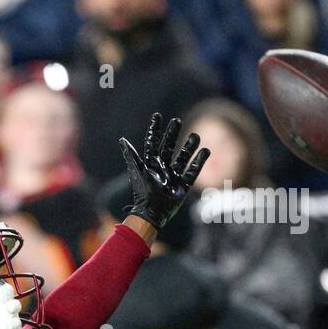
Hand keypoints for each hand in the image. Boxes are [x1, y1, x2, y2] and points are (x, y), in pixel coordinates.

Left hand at [0, 274, 23, 328]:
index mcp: (1, 300)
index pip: (6, 292)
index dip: (6, 291)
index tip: (5, 289)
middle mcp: (9, 312)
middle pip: (15, 306)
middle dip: (13, 306)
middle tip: (9, 307)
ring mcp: (12, 325)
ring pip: (16, 324)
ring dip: (13, 325)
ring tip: (8, 326)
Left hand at [118, 113, 209, 231]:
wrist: (152, 213)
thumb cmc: (143, 192)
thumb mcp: (137, 171)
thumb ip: (132, 156)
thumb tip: (122, 140)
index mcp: (150, 164)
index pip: (152, 142)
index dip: (155, 130)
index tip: (157, 116)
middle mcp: (162, 168)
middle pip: (169, 147)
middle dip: (173, 134)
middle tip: (177, 121)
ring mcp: (173, 176)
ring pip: (183, 157)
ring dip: (189, 147)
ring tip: (196, 135)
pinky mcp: (182, 186)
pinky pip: (192, 172)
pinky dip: (198, 162)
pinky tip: (205, 151)